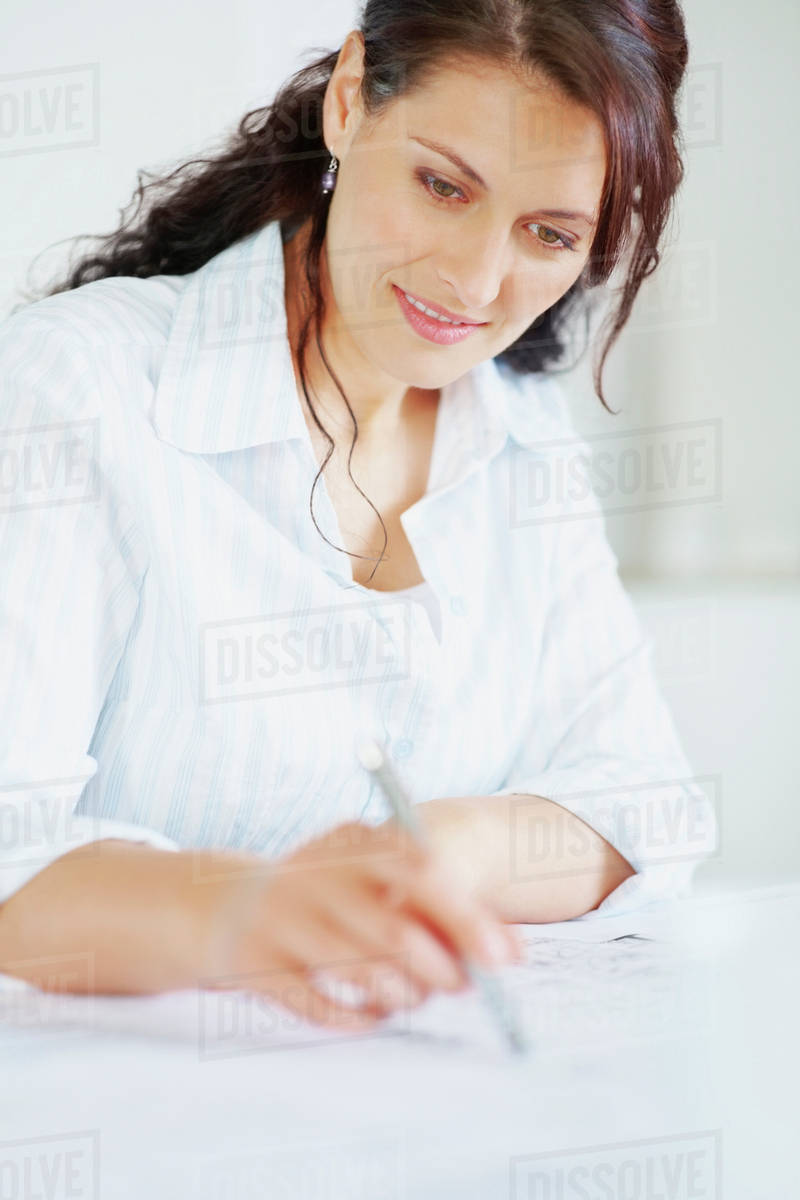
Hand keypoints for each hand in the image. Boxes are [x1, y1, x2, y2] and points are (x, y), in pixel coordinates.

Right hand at [201, 818, 521, 1031]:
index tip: (506, 957)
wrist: (226, 903)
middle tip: (464, 987)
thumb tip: (506, 949)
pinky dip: (358, 1016)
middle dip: (442, 968)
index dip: (468, 917)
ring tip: (414, 996)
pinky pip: (321, 1005)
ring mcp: (283, 920)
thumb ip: (435, 904)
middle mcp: (315, 875)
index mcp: (352, 842)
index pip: (421, 871)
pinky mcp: (258, 964)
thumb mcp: (372, 876)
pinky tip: (374, 1012)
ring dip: (403, 994)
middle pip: (394, 929)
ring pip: (361, 972)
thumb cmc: (329, 893)